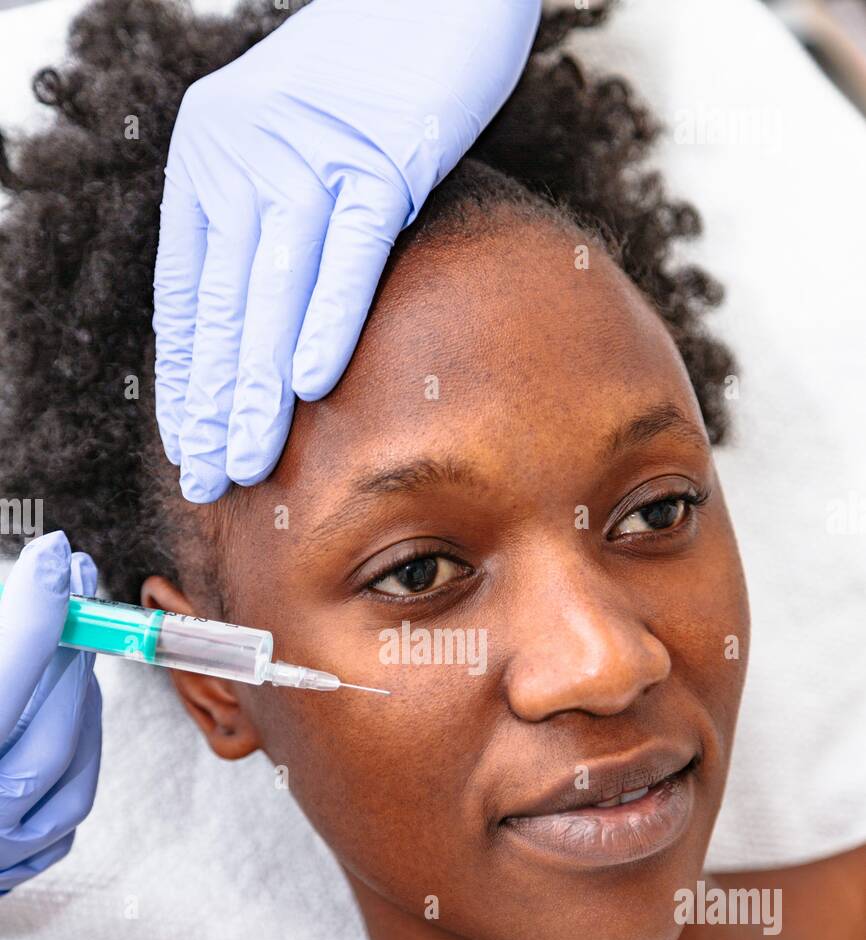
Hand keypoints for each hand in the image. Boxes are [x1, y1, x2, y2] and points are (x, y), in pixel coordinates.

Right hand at [0, 532, 101, 893]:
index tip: (51, 556)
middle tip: (69, 578)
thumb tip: (12, 588)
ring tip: (64, 640)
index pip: (1, 682)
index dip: (32, 614)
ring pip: (68, 762)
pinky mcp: (14, 867)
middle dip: (65, 643)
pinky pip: (69, 802)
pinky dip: (74, 746)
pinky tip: (64, 703)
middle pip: (47, 723)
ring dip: (75, 692)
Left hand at [153, 0, 541, 501]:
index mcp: (209, 158)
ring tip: (246, 462)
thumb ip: (267, 230)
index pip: (190, 291)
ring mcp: (311, 155)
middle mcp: (244, 154)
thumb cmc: (368, 81)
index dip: (187, 377)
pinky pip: (350, 253)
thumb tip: (270, 335)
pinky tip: (311, 384)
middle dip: (213, 405)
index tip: (187, 445)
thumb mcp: (290, 151)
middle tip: (208, 480)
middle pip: (225, 305)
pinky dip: (329, 319)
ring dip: (258, 387)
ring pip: (273, 292)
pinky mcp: (382, 156)